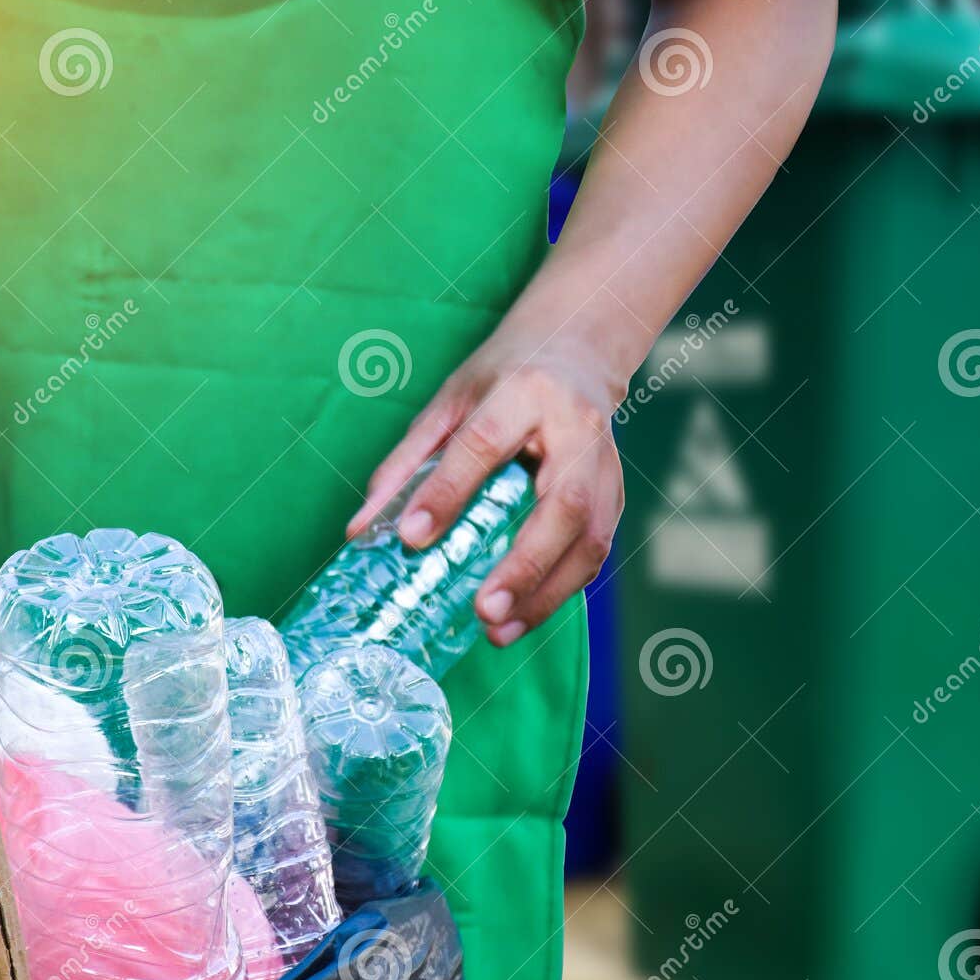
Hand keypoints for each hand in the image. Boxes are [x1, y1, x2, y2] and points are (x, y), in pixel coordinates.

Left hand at [348, 329, 624, 646]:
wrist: (577, 349)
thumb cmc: (503, 379)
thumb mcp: (447, 403)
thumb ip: (406, 463)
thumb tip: (362, 530)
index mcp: (524, 393)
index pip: (483, 445)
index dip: (447, 492)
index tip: (412, 538)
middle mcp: (576, 429)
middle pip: (562, 503)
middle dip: (524, 564)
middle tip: (483, 611)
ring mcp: (607, 464)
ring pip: (590, 538)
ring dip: (547, 594)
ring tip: (499, 630)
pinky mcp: (617, 493)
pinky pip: (595, 550)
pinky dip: (561, 589)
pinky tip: (525, 614)